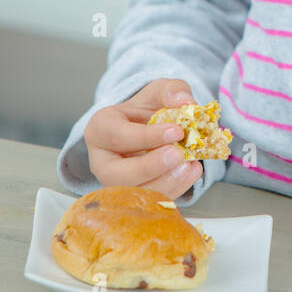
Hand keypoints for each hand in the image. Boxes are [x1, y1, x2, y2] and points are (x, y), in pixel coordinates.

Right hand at [84, 78, 203, 198]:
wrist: (153, 128)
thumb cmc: (149, 109)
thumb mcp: (159, 91)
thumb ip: (172, 90)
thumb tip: (184, 101)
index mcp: (101, 128)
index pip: (117, 136)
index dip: (146, 136)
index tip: (176, 130)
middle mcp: (101, 160)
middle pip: (114, 174)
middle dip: (147, 167)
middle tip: (178, 154)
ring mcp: (115, 183)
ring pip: (131, 193)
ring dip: (163, 183)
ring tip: (189, 166)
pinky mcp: (132, 196)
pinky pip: (148, 202)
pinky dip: (173, 190)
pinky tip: (191, 173)